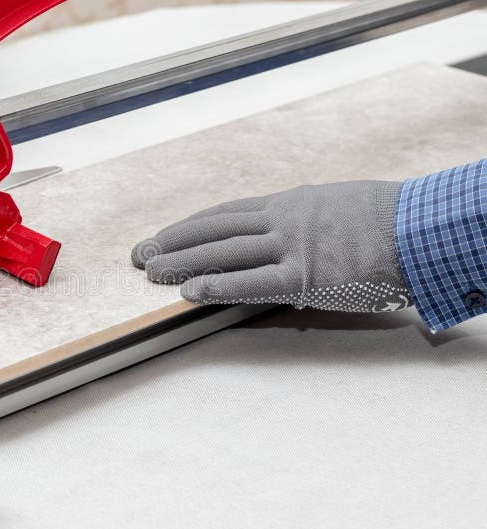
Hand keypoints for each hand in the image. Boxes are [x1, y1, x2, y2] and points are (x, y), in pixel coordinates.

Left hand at [132, 181, 411, 312]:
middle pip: (214, 230)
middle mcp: (281, 219)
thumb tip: (283, 237)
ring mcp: (290, 246)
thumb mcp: (336, 206)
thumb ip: (304, 220)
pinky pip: (251, 282)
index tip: (164, 235)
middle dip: (172, 243)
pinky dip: (217, 286)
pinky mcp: (305, 275)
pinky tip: (188, 292)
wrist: (420, 226)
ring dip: (182, 263)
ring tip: (149, 272)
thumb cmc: (386, 218)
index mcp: (289, 203)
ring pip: (223, 252)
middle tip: (140, 254)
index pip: (226, 214)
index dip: (190, 226)